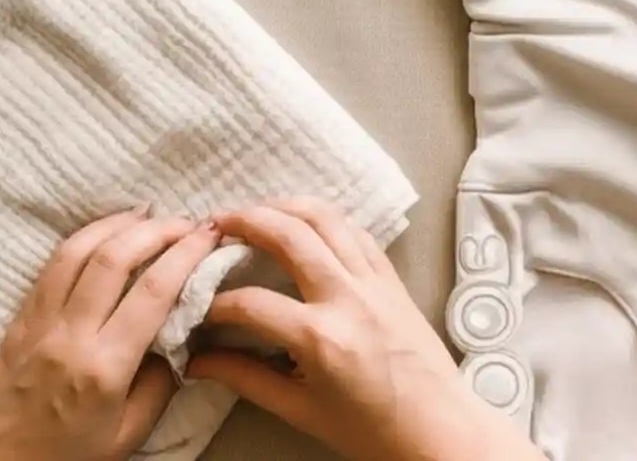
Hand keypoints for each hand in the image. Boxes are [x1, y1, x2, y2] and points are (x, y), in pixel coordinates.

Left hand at [0, 206, 220, 460]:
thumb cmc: (66, 457)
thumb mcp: (128, 434)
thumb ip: (159, 384)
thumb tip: (179, 337)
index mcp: (103, 368)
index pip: (152, 292)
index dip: (185, 255)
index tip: (209, 237)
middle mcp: (70, 336)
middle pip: (115, 257)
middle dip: (157, 229)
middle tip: (188, 222)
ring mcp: (40, 322)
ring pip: (77, 250)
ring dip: (117, 223)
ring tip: (148, 214)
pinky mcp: (21, 318)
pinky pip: (52, 265)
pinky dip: (83, 238)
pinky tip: (105, 232)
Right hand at [187, 199, 543, 460]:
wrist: (440, 431)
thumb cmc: (371, 431)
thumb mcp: (300, 409)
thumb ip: (245, 378)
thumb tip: (197, 360)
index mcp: (321, 339)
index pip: (250, 303)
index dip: (214, 303)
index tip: (198, 307)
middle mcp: (348, 299)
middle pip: (289, 234)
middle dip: (245, 220)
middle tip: (215, 223)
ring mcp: (375, 283)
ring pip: (326, 218)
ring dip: (285, 206)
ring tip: (255, 211)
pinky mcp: (392, 279)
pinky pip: (356, 232)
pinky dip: (325, 219)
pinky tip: (304, 224)